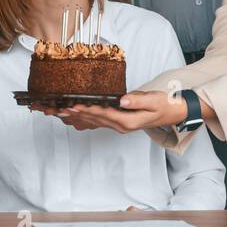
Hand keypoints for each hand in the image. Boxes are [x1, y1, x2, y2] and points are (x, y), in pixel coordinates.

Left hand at [49, 90, 186, 132]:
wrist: (171, 113)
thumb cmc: (163, 105)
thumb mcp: (153, 101)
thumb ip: (137, 100)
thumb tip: (123, 100)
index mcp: (128, 121)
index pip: (104, 115)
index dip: (88, 110)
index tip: (73, 105)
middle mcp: (120, 126)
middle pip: (93, 120)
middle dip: (74, 114)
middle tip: (56, 108)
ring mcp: (117, 126)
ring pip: (91, 122)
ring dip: (74, 117)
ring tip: (56, 112)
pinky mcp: (116, 123)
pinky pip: (96, 122)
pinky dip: (81, 118)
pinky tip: (70, 116)